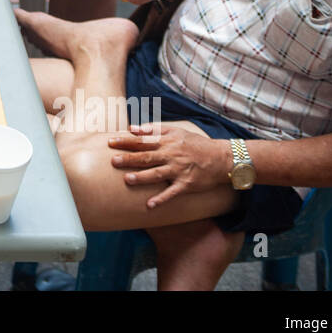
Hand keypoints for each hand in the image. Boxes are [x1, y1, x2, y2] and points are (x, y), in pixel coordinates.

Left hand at [108, 124, 232, 209]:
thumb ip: (154, 129)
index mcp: (167, 142)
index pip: (142, 141)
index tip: (110, 142)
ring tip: (127, 179)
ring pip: (157, 174)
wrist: (221, 158)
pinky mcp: (186, 184)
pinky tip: (150, 205)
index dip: (125, 141)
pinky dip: (161, 199)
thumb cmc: (195, 144)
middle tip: (113, 160)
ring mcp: (178, 170)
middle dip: (129, 159)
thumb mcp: (176, 131)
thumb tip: (133, 128)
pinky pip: (172, 193)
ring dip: (142, 177)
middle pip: (146, 157)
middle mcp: (171, 155)